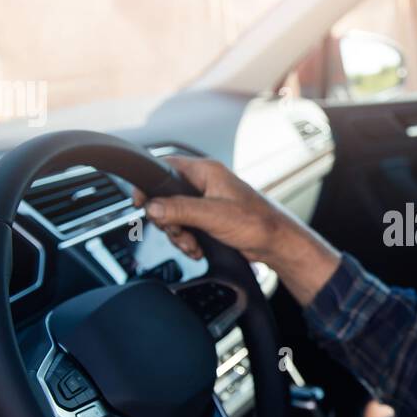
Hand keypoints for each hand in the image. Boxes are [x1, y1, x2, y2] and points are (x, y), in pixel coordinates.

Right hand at [133, 155, 339, 304]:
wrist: (276, 244)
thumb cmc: (256, 223)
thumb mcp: (213, 214)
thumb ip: (180, 209)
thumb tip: (152, 207)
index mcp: (206, 172)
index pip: (165, 167)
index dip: (149, 185)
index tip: (141, 203)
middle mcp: (204, 184)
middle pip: (165, 197)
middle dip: (168, 220)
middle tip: (179, 231)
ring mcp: (206, 202)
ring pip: (174, 216)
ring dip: (179, 234)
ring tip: (193, 244)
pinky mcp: (209, 219)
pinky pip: (186, 227)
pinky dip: (188, 240)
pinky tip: (198, 249)